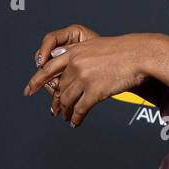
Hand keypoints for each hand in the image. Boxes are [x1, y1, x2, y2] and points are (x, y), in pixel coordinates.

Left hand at [24, 33, 159, 127]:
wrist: (139, 55)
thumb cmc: (123, 51)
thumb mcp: (96, 46)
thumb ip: (81, 55)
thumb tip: (68, 64)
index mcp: (75, 52)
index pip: (48, 68)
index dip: (36, 81)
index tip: (29, 90)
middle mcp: (76, 64)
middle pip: (60, 88)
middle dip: (57, 101)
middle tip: (54, 110)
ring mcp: (84, 78)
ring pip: (67, 100)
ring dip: (65, 111)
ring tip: (65, 118)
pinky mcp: (94, 91)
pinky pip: (80, 109)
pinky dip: (76, 118)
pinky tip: (75, 122)